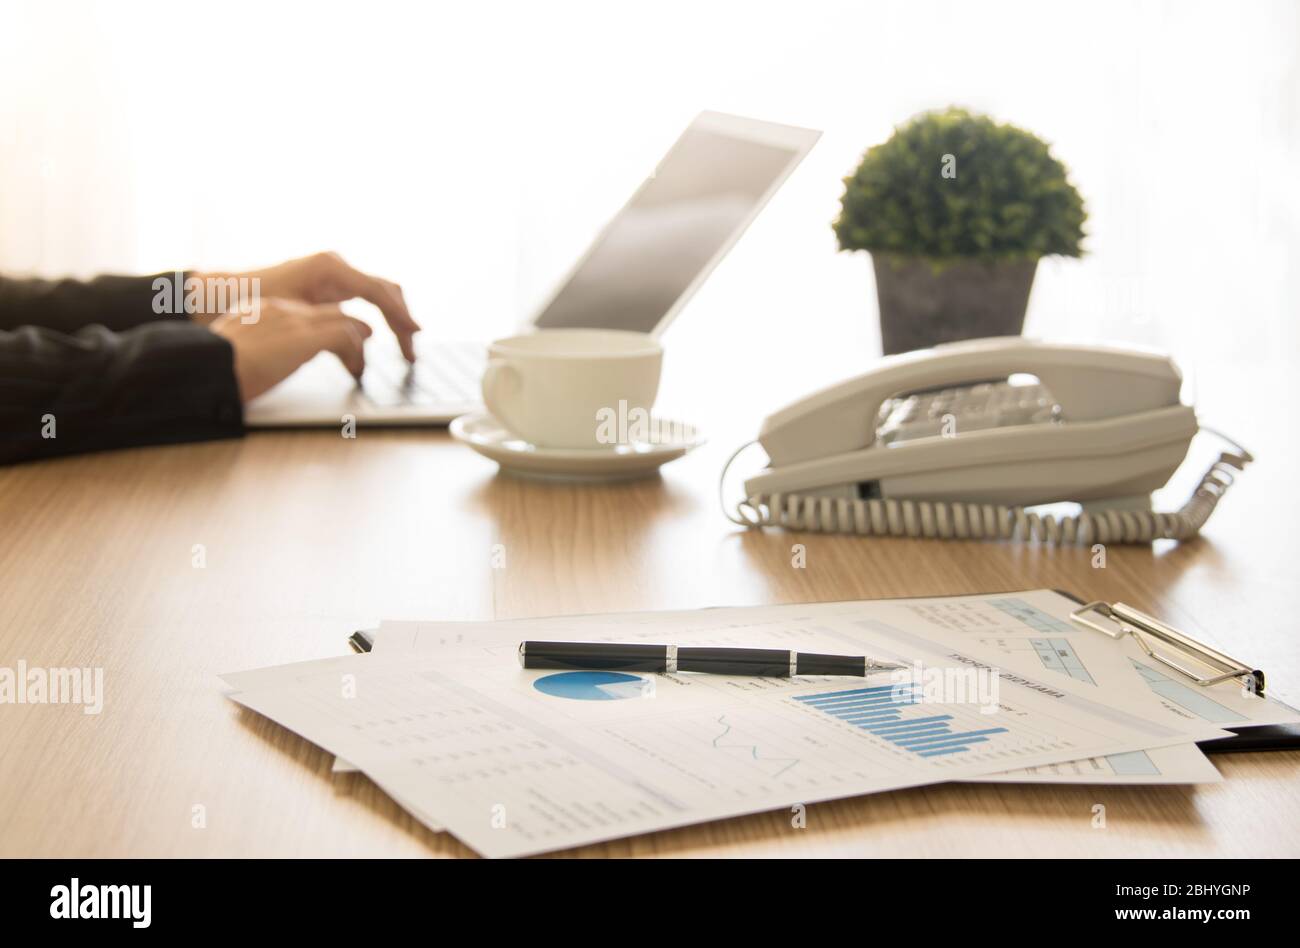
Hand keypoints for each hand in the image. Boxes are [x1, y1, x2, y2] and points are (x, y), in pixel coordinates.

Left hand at [193, 251, 418, 360]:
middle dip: (402, 321)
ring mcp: (332, 276)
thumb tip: (365, 341)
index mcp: (329, 268)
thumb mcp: (293, 317)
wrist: (217, 296)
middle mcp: (335, 267)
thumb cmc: (249, 302)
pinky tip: (373, 344)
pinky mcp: (326, 287)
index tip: (415, 335)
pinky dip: (373, 322)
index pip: (379, 292)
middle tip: (412, 353)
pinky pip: (361, 302)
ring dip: (391, 323)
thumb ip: (333, 329)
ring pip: (376, 297)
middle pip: (384, 292)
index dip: (400, 316)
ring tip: (402, 352)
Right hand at [211, 298, 372, 402]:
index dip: (324, 328)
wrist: (202, 368)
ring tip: (359, 367)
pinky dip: (356, 353)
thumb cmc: (211, 370)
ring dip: (357, 346)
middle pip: (329, 313)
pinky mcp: (304, 338)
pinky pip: (344, 336)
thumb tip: (267, 366)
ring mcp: (293, 322)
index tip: (332, 347)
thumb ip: (255, 350)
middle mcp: (279, 310)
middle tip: (357, 356)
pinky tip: (356, 370)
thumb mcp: (234, 353)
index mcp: (259, 310)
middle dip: (349, 333)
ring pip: (343, 321)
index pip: (304, 312)